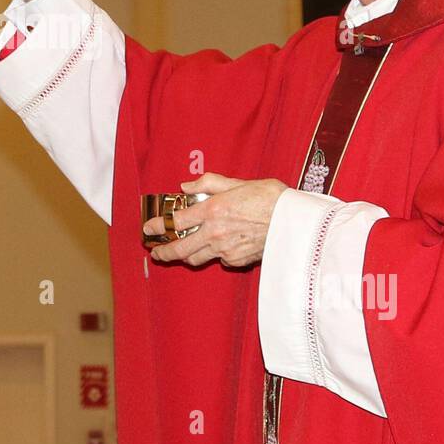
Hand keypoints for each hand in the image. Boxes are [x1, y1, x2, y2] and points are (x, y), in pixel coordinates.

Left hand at [143, 173, 287, 267]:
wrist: (295, 221)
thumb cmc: (270, 198)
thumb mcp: (237, 183)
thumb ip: (208, 184)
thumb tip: (185, 186)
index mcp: (212, 211)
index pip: (175, 222)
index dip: (158, 226)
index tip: (149, 229)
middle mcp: (214, 233)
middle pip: (180, 248)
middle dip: (164, 252)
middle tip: (156, 252)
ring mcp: (225, 250)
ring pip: (196, 258)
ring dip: (185, 256)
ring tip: (180, 252)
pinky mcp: (237, 261)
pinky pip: (219, 260)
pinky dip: (215, 255)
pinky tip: (217, 248)